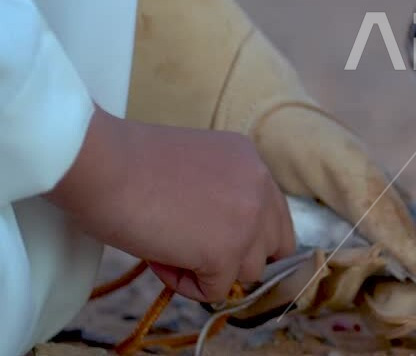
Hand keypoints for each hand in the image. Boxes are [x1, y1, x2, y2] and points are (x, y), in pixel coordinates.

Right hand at [48, 105, 295, 301]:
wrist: (103, 164)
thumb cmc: (127, 162)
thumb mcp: (193, 167)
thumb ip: (218, 194)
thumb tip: (215, 237)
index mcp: (251, 161)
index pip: (273, 212)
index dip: (242, 232)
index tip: (206, 235)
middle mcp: (261, 187)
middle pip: (276, 245)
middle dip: (240, 256)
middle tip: (197, 253)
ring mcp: (249, 221)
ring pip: (249, 271)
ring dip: (210, 270)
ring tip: (166, 249)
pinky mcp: (226, 252)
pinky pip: (216, 290)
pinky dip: (185, 284)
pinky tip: (158, 258)